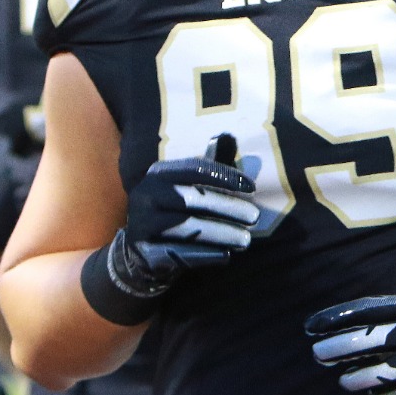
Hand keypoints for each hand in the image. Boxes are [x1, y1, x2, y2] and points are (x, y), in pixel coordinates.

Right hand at [112, 134, 259, 294]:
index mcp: (158, 174)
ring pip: (186, 227)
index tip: (252, 188)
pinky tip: (225, 255)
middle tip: (254, 216)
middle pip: (191, 198)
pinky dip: (205, 254)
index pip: (194, 168)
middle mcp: (145, 195)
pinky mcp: (144, 252)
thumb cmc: (174, 213)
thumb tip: (230, 139)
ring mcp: (141, 224)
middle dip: (227, 207)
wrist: (141, 250)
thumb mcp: (184, 187)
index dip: (225, 176)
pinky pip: (179, 253)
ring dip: (221, 233)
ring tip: (245, 239)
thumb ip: (205, 171)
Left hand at [306, 293, 395, 394]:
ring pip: (386, 370)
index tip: (311, 327)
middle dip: (340, 347)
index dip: (336, 317)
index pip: (368, 309)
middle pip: (373, 338)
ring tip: (342, 380)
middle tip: (317, 355)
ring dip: (358, 376)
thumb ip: (393, 311)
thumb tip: (345, 326)